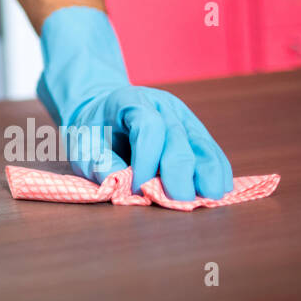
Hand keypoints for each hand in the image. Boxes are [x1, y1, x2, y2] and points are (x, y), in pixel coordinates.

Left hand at [36, 6, 232, 200]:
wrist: (105, 112)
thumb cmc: (94, 130)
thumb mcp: (82, 142)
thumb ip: (96, 161)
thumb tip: (119, 184)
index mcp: (130, 100)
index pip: (148, 127)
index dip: (146, 160)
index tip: (137, 188)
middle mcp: (162, 105)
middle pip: (179, 138)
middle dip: (180, 172)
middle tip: (178, 200)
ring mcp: (183, 117)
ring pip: (202, 144)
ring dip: (206, 173)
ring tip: (208, 198)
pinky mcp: (195, 131)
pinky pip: (211, 150)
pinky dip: (217, 170)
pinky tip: (218, 189)